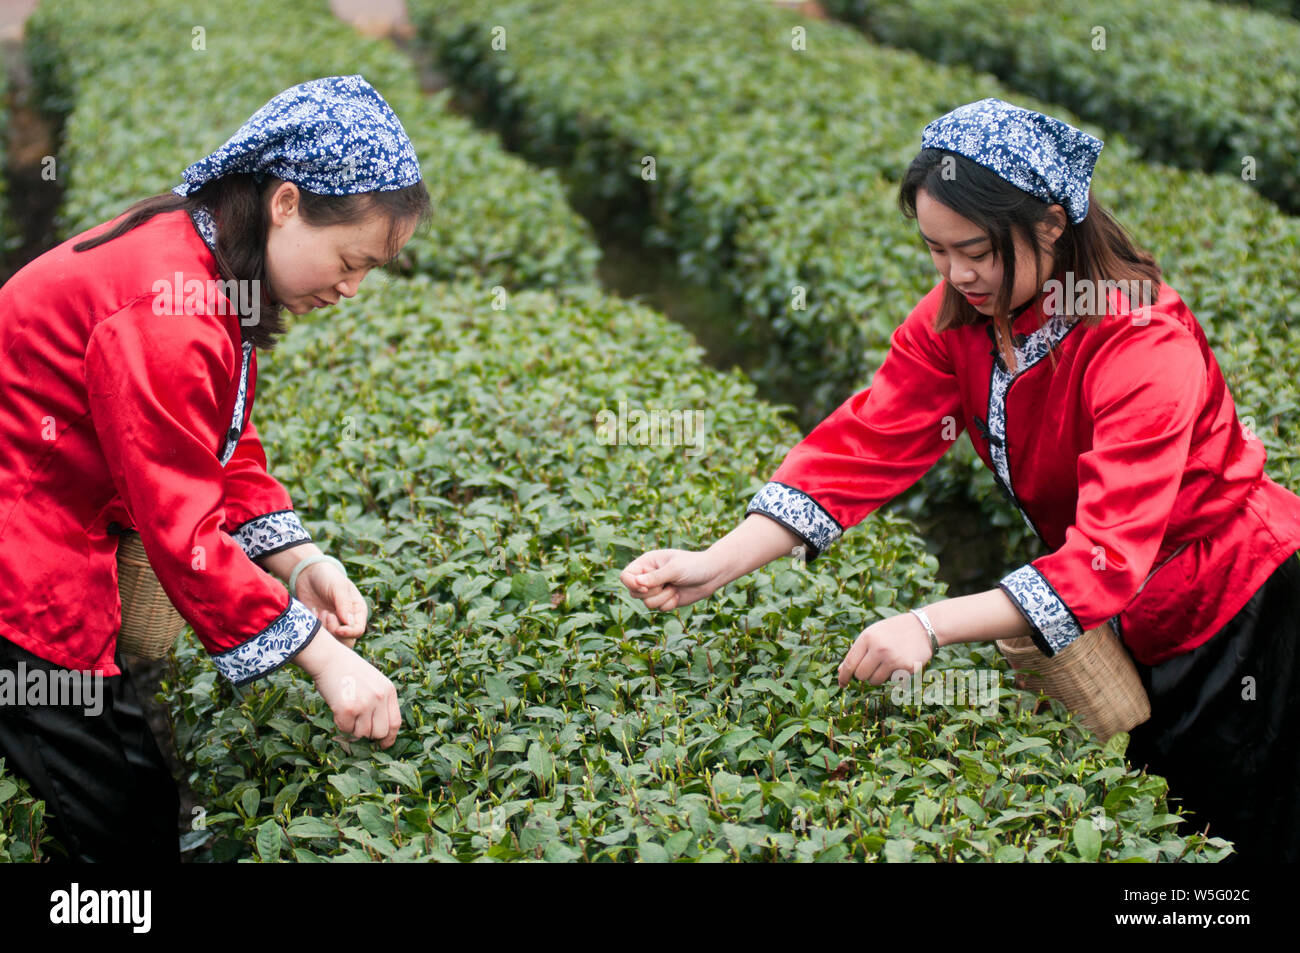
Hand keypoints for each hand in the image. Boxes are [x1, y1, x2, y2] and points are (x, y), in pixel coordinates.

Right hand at [294, 634, 400, 748]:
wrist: (329, 658)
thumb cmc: (348, 670)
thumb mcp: (374, 682)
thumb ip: (379, 702)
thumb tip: (378, 731)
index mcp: (389, 691)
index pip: (395, 722)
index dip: (389, 737)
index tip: (384, 744)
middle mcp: (380, 697)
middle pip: (380, 732)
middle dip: (368, 733)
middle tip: (357, 723)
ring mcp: (365, 703)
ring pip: (362, 733)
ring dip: (352, 727)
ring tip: (346, 709)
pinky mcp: (348, 709)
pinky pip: (346, 729)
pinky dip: (340, 723)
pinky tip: (338, 708)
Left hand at [295, 559, 367, 647]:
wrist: (308, 575)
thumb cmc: (327, 577)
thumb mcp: (338, 586)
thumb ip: (344, 604)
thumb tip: (349, 622)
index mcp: (357, 611)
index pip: (358, 630)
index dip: (349, 633)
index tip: (338, 629)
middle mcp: (347, 621)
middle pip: (347, 641)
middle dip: (335, 631)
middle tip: (326, 614)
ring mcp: (333, 624)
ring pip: (332, 641)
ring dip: (324, 629)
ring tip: (320, 611)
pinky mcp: (320, 626)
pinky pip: (318, 636)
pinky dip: (314, 627)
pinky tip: (313, 611)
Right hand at [620, 549, 721, 609]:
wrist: (711, 575)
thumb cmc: (693, 565)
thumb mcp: (674, 569)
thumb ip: (655, 577)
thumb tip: (636, 583)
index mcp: (646, 563)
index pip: (626, 575)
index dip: (631, 584)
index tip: (645, 587)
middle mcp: (648, 576)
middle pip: (633, 592)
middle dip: (651, 593)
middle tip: (665, 585)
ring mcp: (656, 589)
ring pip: (647, 603)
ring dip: (662, 598)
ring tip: (674, 588)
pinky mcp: (665, 600)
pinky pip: (659, 609)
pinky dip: (670, 603)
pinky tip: (678, 594)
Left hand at [837, 611, 934, 686]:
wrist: (924, 627)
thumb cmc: (893, 631)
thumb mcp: (872, 634)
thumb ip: (857, 651)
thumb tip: (841, 671)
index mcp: (867, 638)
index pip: (849, 663)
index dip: (843, 676)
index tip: (842, 684)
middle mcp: (879, 649)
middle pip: (861, 675)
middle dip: (864, 674)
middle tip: (872, 666)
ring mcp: (894, 659)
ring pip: (875, 681)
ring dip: (877, 677)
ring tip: (887, 663)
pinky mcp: (907, 668)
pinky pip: (892, 682)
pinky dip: (893, 677)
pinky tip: (900, 663)